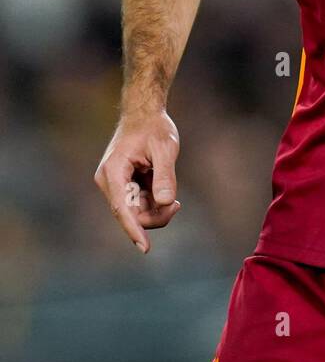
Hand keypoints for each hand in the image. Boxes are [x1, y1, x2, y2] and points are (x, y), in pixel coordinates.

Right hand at [94, 110, 180, 252]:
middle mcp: (109, 182)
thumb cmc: (154, 127)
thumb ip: (165, 175)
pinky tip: (164, 192)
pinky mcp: (123, 187)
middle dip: (155, 216)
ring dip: (156, 211)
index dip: (134, 229)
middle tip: (177, 205)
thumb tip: (165, 203)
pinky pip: (138, 205)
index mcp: (113, 171)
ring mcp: (115, 186)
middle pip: (131, 214)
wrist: (144, 114)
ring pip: (135, 213)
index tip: (144, 247)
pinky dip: (154, 204)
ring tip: (174, 198)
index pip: (122, 207)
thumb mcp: (165, 148)